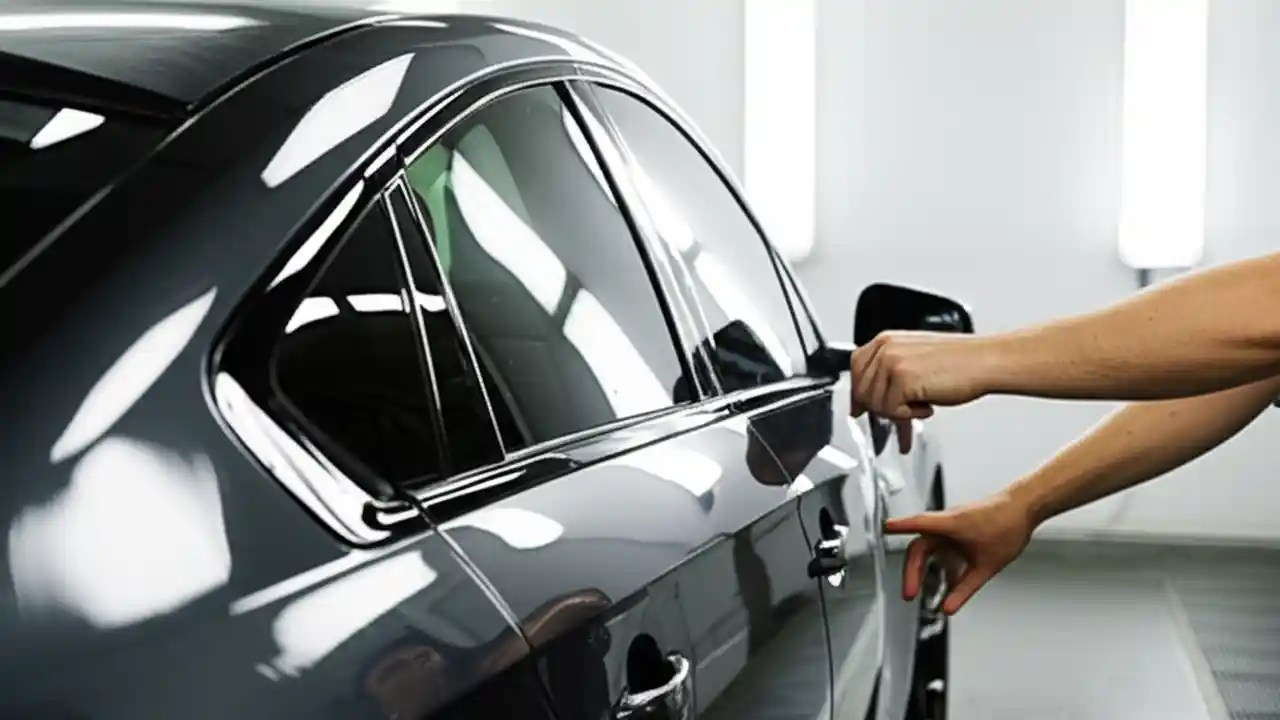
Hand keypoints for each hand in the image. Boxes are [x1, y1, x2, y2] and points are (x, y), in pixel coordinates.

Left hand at [849, 331, 993, 420]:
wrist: (986, 361)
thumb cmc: (961, 362)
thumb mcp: (916, 360)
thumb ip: (890, 373)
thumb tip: (870, 400)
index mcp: (887, 340)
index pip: (856, 368)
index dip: (858, 392)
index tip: (859, 409)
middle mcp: (886, 349)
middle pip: (861, 390)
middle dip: (880, 409)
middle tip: (902, 414)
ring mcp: (892, 363)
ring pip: (875, 404)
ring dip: (898, 413)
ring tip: (921, 406)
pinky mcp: (902, 379)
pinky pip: (892, 411)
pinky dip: (910, 416)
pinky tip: (927, 406)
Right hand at [884, 491, 1034, 614]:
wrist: (1025, 507)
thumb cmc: (1008, 526)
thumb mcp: (986, 566)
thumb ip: (965, 589)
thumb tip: (948, 607)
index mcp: (951, 525)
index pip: (918, 525)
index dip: (899, 527)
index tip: (884, 529)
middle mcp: (947, 522)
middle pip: (920, 547)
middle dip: (911, 571)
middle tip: (909, 593)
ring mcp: (953, 525)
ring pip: (929, 547)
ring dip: (923, 567)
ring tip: (921, 590)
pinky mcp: (959, 528)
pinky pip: (941, 546)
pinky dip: (937, 562)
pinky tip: (945, 579)